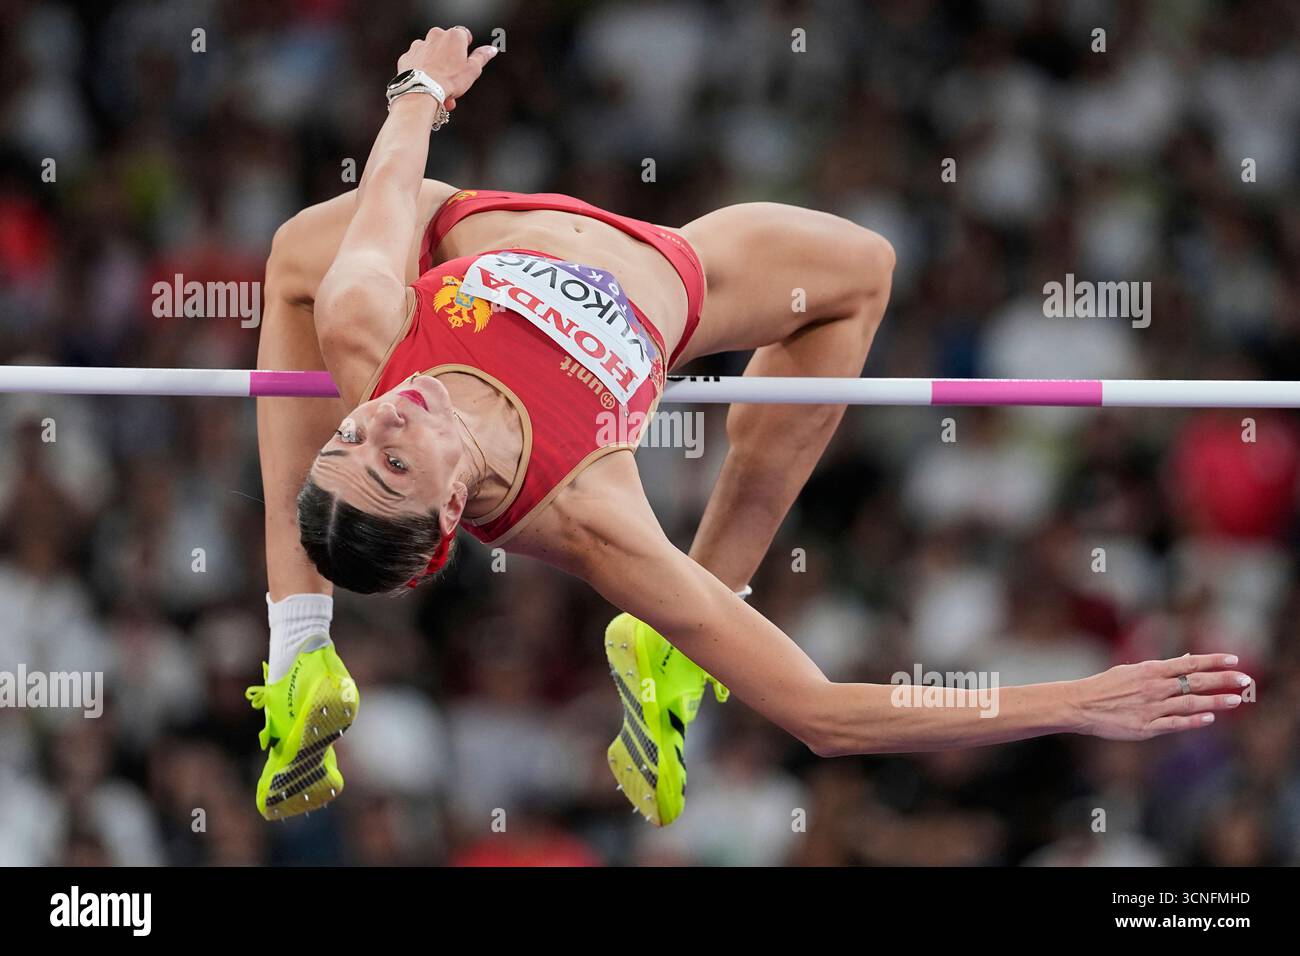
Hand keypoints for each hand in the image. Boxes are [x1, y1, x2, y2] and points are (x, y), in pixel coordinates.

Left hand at [397, 26, 497, 110]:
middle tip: (454, 81)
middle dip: (450, 63)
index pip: (464, 34)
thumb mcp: (473, 70)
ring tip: (440, 89)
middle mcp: (435, 36)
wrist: (421, 91)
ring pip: (431, 55)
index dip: (466, 47)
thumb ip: (482, 57)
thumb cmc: (449, 80)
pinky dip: (423, 72)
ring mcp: (419, 45)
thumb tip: (492, 49)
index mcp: (453, 36)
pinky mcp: (407, 56)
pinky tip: (427, 86)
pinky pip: (418, 63)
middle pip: (446, 46)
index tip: (465, 58)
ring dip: (437, 69)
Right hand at [1071, 653, 1251, 739]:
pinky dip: (1193, 720)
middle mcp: (1155, 688)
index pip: (1189, 663)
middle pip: (1196, 682)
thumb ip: (1160, 668)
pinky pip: (1175, 723)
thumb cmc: (1105, 686)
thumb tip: (1186, 660)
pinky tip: (1209, 718)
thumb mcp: (1131, 670)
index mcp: (1150, 670)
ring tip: (1236, 699)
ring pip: (1191, 703)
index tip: (1234, 660)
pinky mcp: (1146, 727)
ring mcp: (1152, 708)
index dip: (1213, 661)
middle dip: (1223, 680)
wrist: (1081, 705)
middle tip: (1245, 679)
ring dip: (1216, 701)